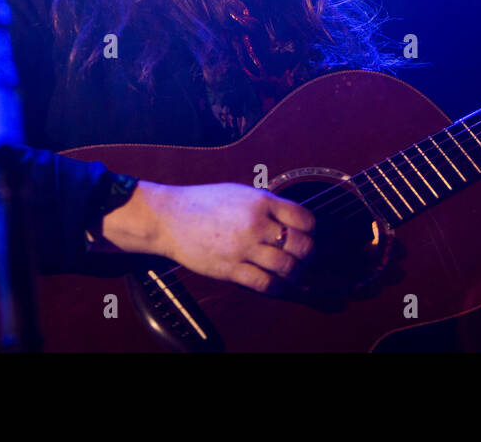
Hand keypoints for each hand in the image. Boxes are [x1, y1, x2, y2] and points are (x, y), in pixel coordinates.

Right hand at [142, 182, 315, 293]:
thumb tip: (291, 220)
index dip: (311, 231)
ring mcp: (243, 247)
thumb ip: (267, 204)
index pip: (304, 219)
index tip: (307, 236)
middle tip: (304, 259)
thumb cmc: (202, 203)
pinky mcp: (230, 268)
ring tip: (292, 274)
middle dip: (308, 255)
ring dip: (294, 274)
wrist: (169, 217)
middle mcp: (256, 223)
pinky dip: (276, 288)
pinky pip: (264, 283)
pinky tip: (275, 285)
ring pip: (286, 267)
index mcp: (261, 202)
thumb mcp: (240, 192)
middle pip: (301, 245)